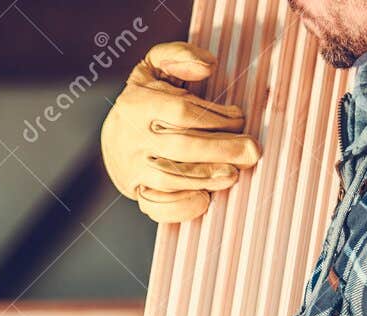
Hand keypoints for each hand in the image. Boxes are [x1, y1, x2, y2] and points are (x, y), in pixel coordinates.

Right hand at [101, 42, 261, 222]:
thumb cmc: (147, 97)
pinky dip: (180, 207)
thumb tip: (208, 66)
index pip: (180, 112)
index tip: (239, 118)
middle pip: (180, 147)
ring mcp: (132, 168)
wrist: (114, 135)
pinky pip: (155, 206)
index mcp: (137, 104)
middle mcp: (132, 138)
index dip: (214, 117)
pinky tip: (204, 199)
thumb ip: (179, 56)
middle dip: (220, 150)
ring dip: (206, 178)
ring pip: (170, 178)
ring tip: (234, 174)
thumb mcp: (155, 66)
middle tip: (252, 151)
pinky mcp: (135, 191)